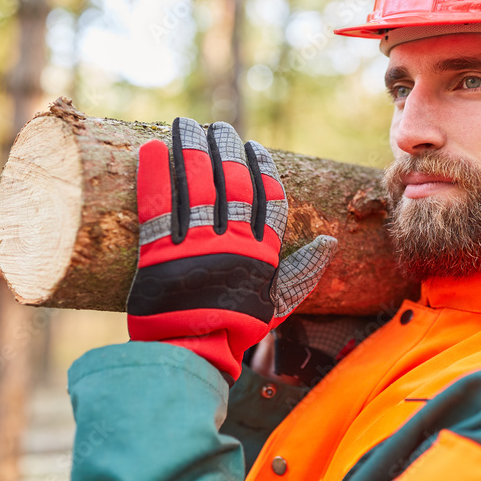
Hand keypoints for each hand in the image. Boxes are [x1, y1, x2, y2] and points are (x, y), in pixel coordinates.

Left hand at [126, 117, 336, 383]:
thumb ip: (302, 271)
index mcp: (260, 253)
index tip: (252, 146)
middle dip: (223, 147)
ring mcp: (193, 247)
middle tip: (215, 126)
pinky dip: (155, 175)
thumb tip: (328, 241)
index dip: (260, 167)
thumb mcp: (277, 303)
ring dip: (190, 148)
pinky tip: (152, 148)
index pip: (266, 197)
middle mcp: (230, 244)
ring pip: (195, 185)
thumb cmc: (236, 329)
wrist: (192, 356)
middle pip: (229, 181)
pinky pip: (157, 206)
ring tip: (185, 124)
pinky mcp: (159, 254)